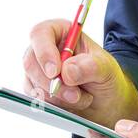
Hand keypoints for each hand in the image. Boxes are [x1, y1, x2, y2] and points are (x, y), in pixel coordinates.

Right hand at [22, 19, 137, 127]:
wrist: (104, 102)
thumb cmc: (105, 77)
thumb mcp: (106, 69)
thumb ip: (90, 66)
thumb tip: (66, 71)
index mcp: (61, 33)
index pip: (41, 33)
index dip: (44, 51)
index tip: (55, 72)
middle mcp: (45, 49)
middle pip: (30, 61)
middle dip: (51, 82)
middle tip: (75, 95)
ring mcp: (37, 70)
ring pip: (32, 83)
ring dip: (57, 97)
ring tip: (81, 98)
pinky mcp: (35, 89)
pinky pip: (35, 99)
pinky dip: (54, 105)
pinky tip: (70, 104)